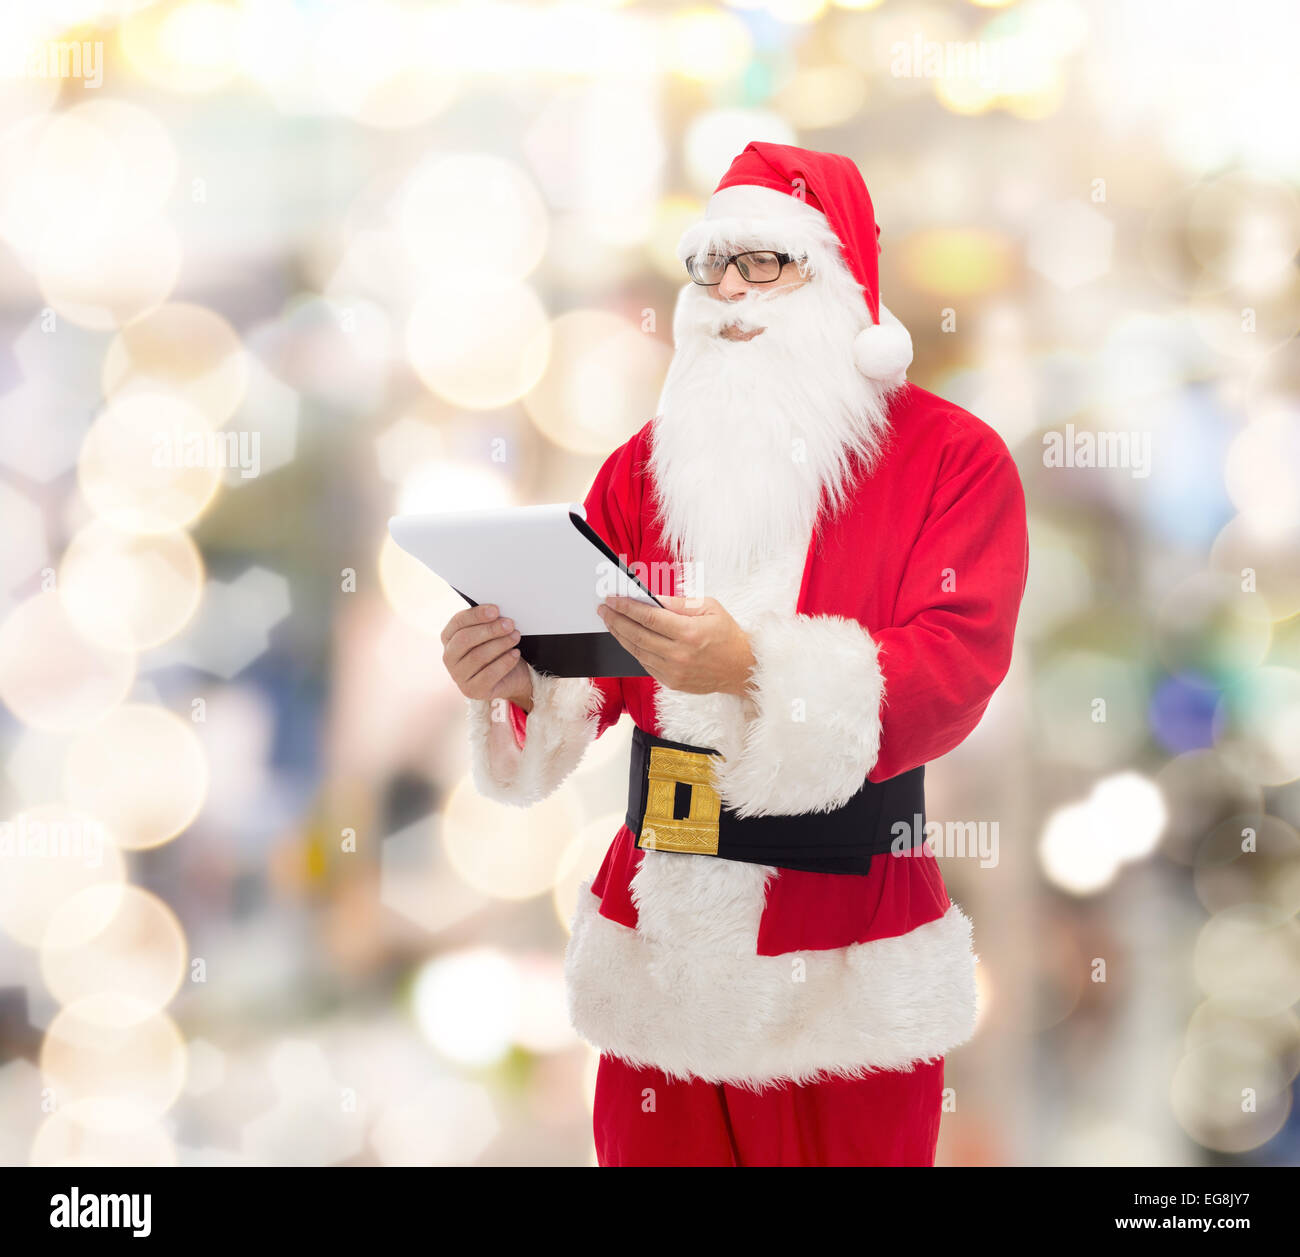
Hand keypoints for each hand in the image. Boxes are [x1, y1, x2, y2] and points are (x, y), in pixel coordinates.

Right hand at [441, 604, 533, 711]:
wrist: (511, 677)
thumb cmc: (498, 650)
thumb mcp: (491, 634)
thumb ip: (488, 623)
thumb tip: (497, 613)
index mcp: (449, 638)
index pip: (458, 622)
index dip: (476, 615)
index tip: (496, 610)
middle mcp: (449, 657)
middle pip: (465, 639)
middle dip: (490, 630)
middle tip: (509, 624)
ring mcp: (458, 676)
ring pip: (478, 656)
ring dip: (500, 644)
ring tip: (515, 637)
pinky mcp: (472, 691)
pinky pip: (488, 675)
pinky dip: (504, 662)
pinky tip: (515, 654)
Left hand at [597, 594, 755, 696]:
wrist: (741, 668)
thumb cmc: (727, 635)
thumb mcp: (709, 608)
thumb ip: (679, 603)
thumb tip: (653, 598)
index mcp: (689, 632)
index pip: (648, 617)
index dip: (627, 607)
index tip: (613, 598)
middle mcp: (678, 654)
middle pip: (637, 635)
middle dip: (616, 620)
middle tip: (604, 608)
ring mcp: (673, 671)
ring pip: (637, 651)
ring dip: (620, 635)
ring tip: (611, 621)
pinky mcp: (671, 682)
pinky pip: (645, 664)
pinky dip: (634, 650)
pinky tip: (627, 638)